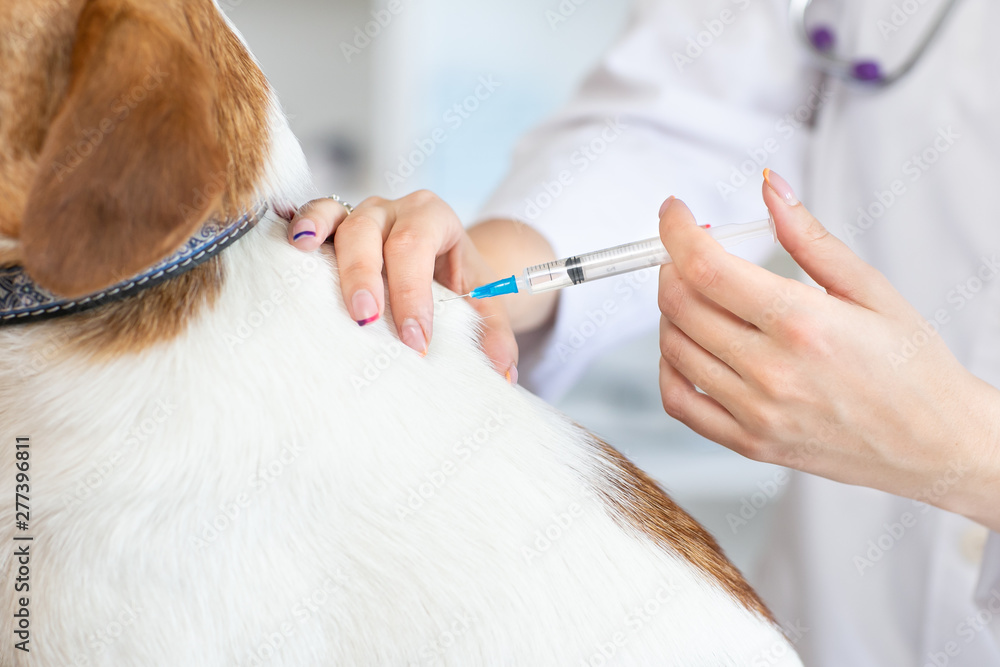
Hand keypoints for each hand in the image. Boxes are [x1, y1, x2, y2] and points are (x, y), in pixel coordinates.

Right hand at [287, 190, 518, 381]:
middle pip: (370, 231)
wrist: (444, 260)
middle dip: (366, 278)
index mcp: (433, 217)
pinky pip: (313, 214)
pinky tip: (294, 246)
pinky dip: (302, 225)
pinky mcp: (333, 225)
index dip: (411, 292)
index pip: (416, 245)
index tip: (416, 342)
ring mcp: (359, 213)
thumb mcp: (485, 302)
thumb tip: (503, 372)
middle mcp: (393, 209)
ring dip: (327, 250)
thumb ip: (495, 335)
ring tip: (311, 265)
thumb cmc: (458, 281)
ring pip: (338, 219)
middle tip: (367, 321)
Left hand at [656, 170, 999, 529]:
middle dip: (672, 264)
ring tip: (697, 295)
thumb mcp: (869, 289)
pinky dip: (668, 368)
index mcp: (802, 323)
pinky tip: (687, 347)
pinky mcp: (749, 443)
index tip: (674, 213)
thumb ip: (808, 237)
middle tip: (689, 252)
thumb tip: (770, 188)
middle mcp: (772, 370)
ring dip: (671, 311)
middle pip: (681, 304)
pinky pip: (679, 403)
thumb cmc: (912, 368)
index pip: (706, 268)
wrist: (936, 444)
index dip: (677, 231)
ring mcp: (756, 412)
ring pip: (674, 348)